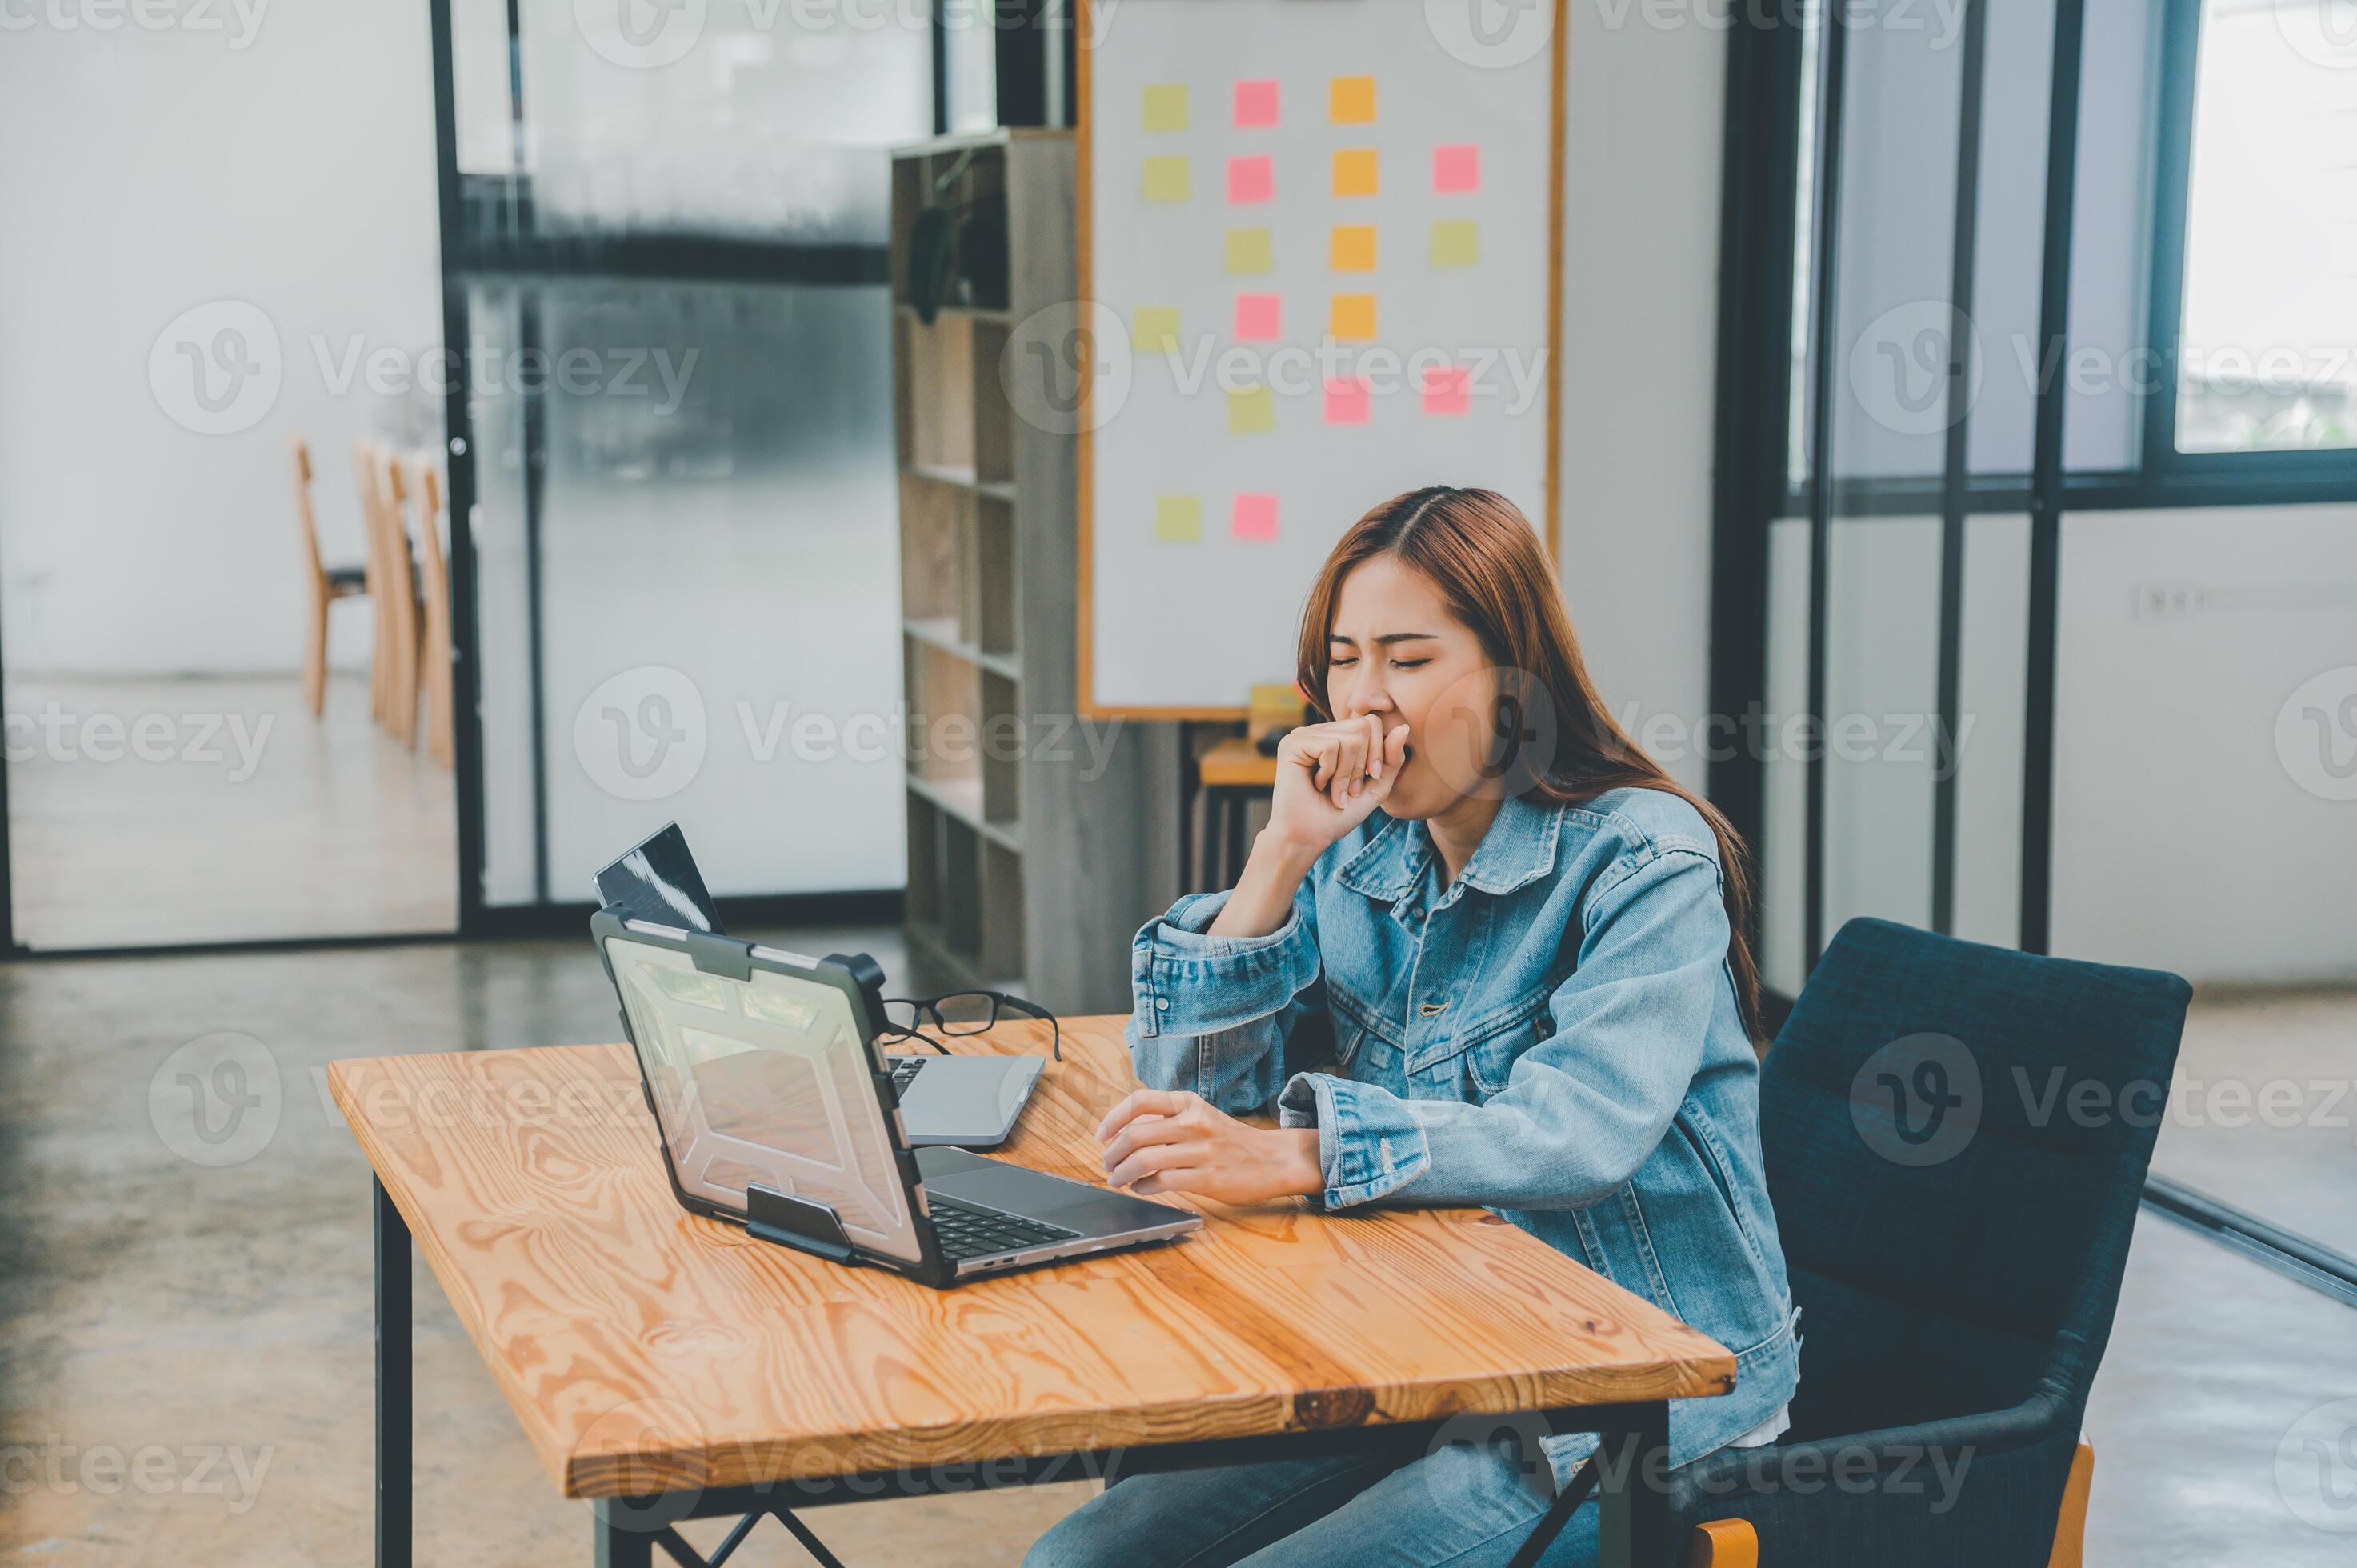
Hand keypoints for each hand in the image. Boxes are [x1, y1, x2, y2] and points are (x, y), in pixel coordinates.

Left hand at [1097, 1089, 1322, 1205]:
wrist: (1273, 1160)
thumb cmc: (1230, 1140)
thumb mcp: (1202, 1117)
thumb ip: (1168, 1120)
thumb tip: (1125, 1131)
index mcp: (1189, 1103)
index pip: (1140, 1101)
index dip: (1114, 1118)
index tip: (1102, 1136)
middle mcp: (1194, 1122)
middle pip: (1136, 1134)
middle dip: (1113, 1153)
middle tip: (1107, 1164)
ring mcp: (1202, 1151)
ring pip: (1145, 1160)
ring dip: (1123, 1173)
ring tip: (1117, 1180)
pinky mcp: (1207, 1178)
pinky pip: (1162, 1182)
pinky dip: (1143, 1187)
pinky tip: (1140, 1189)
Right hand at [1265, 715, 1411, 855]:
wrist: (1309, 837)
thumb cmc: (1338, 815)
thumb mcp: (1376, 787)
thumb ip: (1391, 759)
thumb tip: (1403, 728)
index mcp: (1335, 736)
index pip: (1371, 722)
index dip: (1379, 751)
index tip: (1368, 780)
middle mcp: (1318, 731)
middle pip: (1363, 726)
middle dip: (1363, 764)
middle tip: (1350, 790)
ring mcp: (1303, 735)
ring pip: (1350, 738)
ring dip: (1347, 774)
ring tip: (1334, 792)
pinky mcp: (1292, 744)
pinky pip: (1331, 746)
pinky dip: (1331, 773)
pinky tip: (1317, 785)